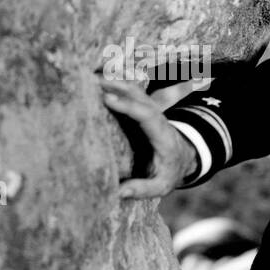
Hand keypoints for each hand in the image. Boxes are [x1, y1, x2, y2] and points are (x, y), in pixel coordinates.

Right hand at [100, 77, 197, 198]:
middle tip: (90, 80)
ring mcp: (150, 110)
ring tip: (87, 76)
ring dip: (113, 81)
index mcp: (162, 136)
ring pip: (134, 90)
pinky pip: (128, 91)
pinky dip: (113, 83)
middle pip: (139, 96)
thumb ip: (143, 189)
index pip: (147, 115)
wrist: (183, 157)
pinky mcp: (141, 108)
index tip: (108, 99)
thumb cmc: (169, 171)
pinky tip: (92, 79)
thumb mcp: (162, 185)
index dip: (128, 106)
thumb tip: (118, 193)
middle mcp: (157, 118)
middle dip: (117, 85)